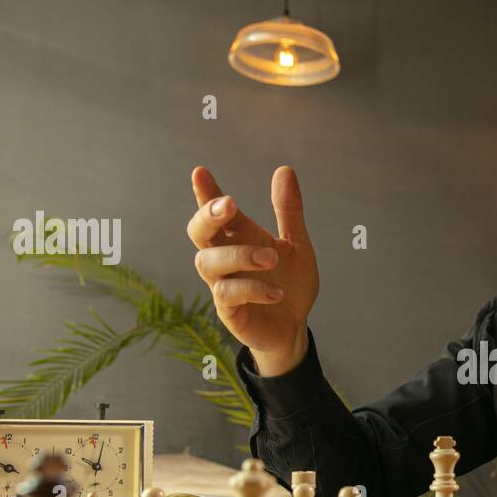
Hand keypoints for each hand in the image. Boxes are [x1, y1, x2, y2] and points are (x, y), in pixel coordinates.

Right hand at [187, 165, 319, 375]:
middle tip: (230, 205)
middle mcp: (224, 258)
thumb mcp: (298, 245)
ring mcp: (222, 284)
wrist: (295, 326)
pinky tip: (277, 292)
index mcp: (239, 237)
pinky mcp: (228, 311)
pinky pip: (227, 294)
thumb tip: (284, 169)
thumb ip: (289, 211)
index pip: (216, 212)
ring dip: (240, 255)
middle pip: (198, 232)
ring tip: (273, 258)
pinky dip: (253, 289)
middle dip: (207, 216)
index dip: (205, 193)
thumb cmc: (290, 283)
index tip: (200, 172)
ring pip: (208, 263)